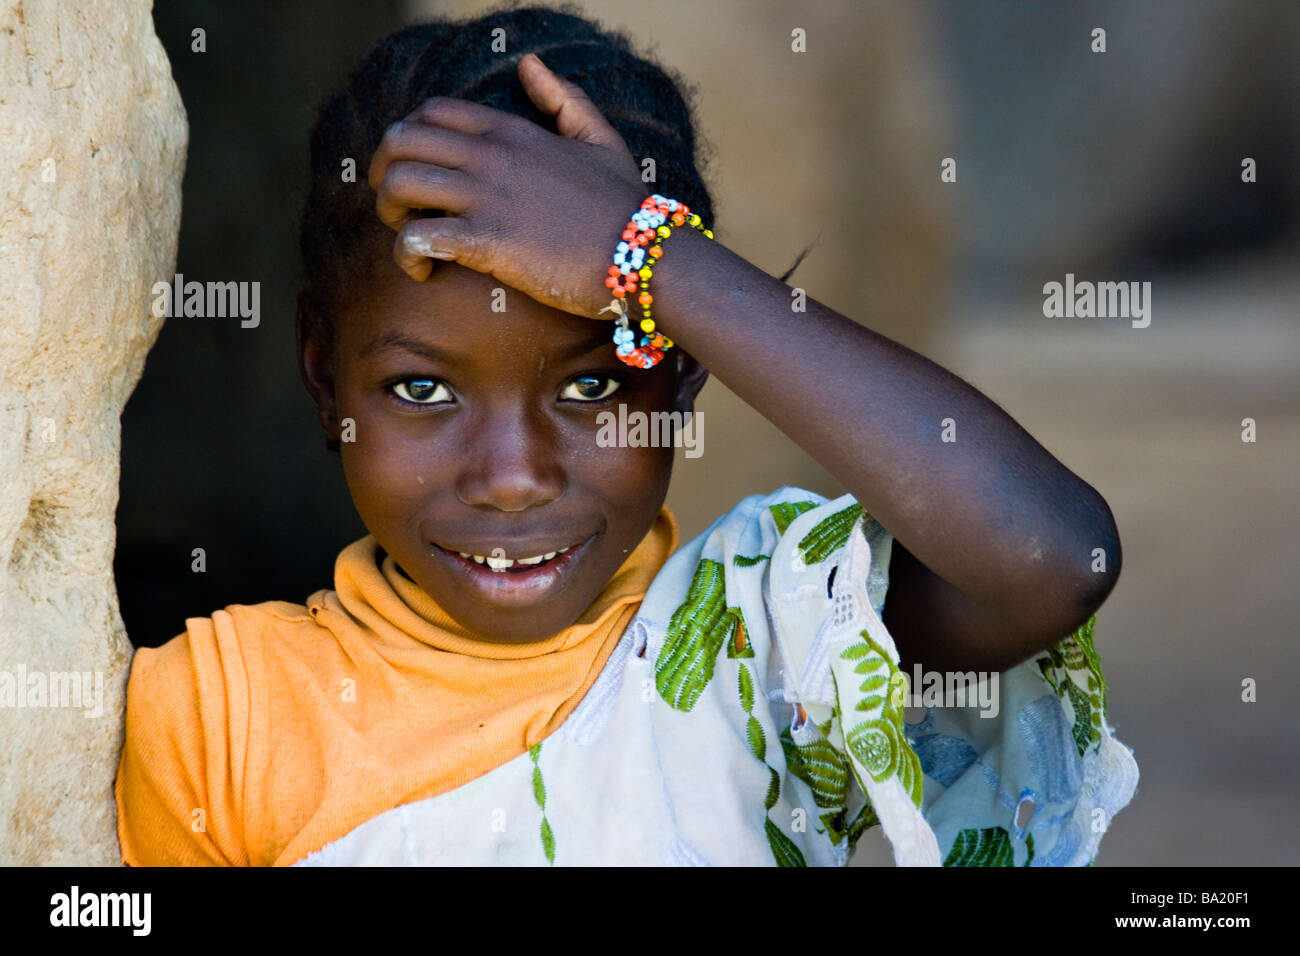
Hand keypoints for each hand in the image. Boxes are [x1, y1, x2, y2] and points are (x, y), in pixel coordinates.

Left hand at [367, 52, 649, 318]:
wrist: (645, 256)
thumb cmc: (625, 207)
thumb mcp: (600, 139)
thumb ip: (563, 99)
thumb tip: (529, 63)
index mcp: (511, 131)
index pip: (430, 114)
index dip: (409, 141)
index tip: (419, 173)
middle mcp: (491, 156)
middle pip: (400, 142)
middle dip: (385, 174)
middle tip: (399, 207)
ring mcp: (486, 196)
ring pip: (399, 185)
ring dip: (390, 214)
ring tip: (410, 239)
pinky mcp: (487, 242)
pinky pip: (418, 238)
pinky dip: (408, 256)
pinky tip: (425, 270)